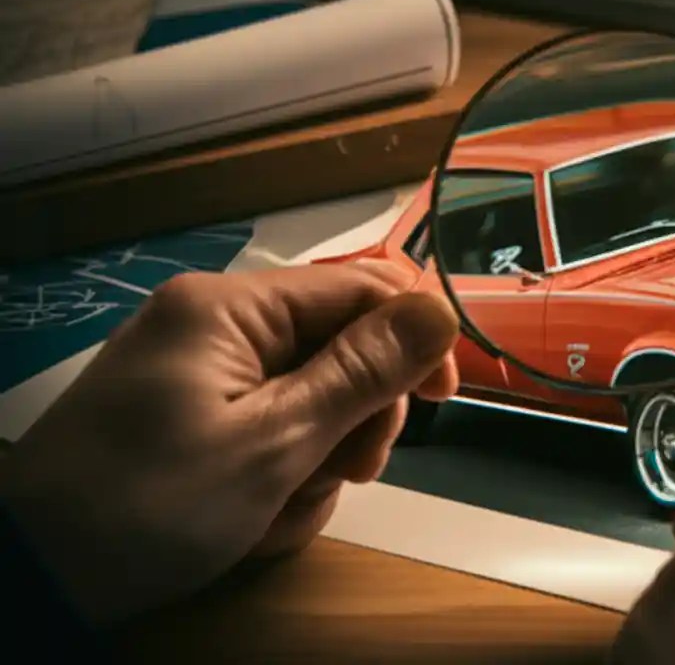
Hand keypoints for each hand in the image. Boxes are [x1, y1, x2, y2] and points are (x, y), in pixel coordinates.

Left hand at [0, 261, 458, 624]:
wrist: (36, 577)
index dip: (413, 339)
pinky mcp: (191, 419)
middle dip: (354, 419)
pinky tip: (255, 518)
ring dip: (316, 462)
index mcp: (232, 309)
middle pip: (338, 350)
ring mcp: (201, 374)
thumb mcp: (273, 444)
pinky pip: (271, 432)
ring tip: (281, 507)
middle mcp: (217, 327)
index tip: (442, 399)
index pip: (359, 290)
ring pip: (312, 402)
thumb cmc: (152, 505)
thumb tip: (440, 310)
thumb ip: (362, 374)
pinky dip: (278, 478)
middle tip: (347, 472)